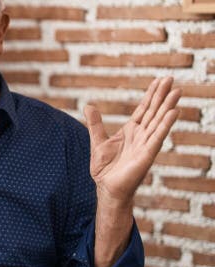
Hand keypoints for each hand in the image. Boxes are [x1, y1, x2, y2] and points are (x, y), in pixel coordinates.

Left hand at [83, 76, 180, 203]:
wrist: (107, 188)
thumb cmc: (105, 168)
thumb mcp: (97, 141)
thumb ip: (95, 124)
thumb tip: (88, 106)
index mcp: (131, 131)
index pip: (144, 109)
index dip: (151, 95)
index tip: (159, 80)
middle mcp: (141, 135)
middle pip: (154, 111)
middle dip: (162, 95)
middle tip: (172, 78)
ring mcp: (146, 144)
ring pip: (158, 121)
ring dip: (168, 106)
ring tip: (177, 91)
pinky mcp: (147, 154)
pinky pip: (158, 136)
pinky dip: (165, 124)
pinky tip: (174, 112)